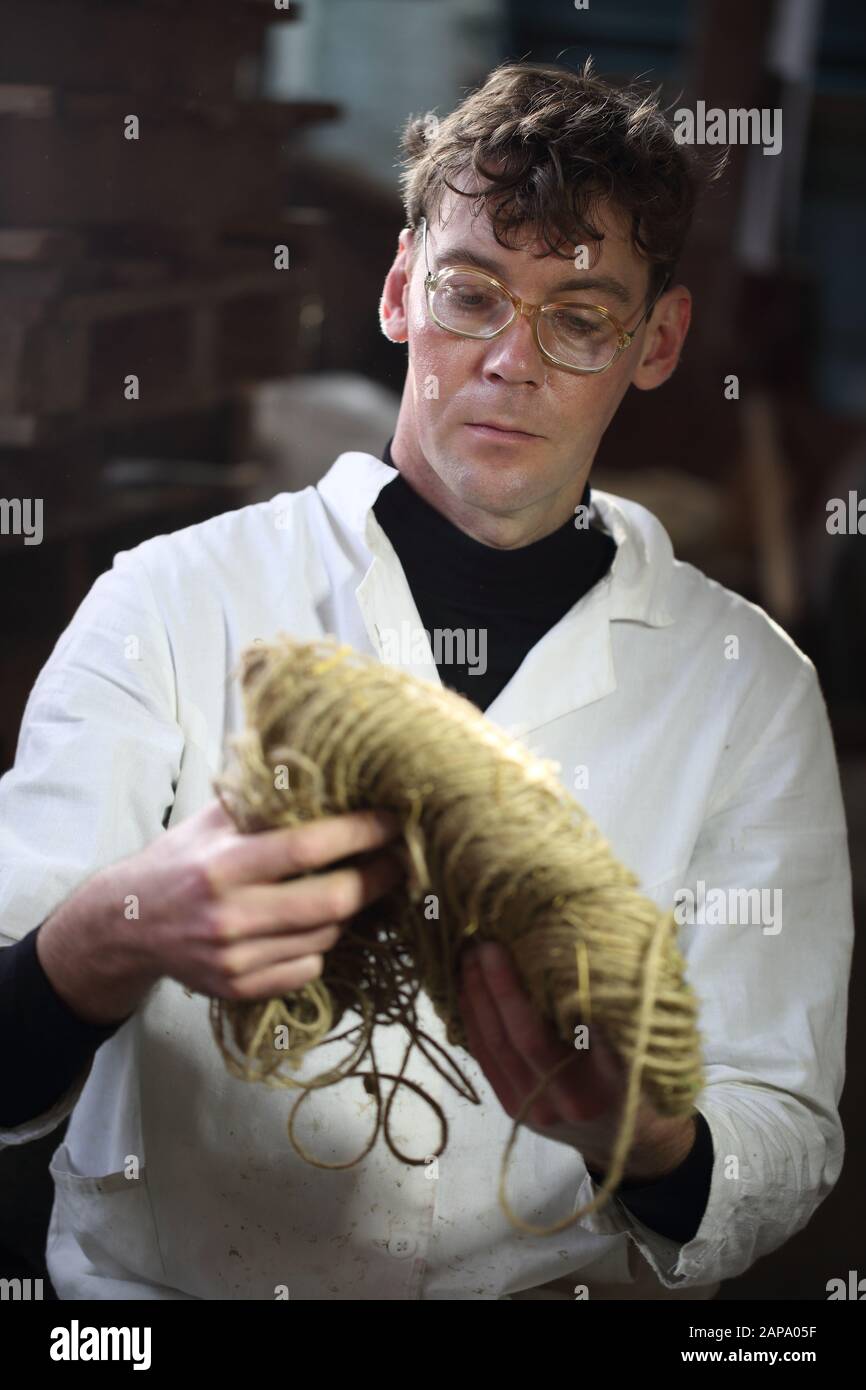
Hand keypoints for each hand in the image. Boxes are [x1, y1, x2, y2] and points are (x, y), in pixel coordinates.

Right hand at [36, 800, 405, 1025]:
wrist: (128, 925)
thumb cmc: (179, 861)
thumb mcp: (211, 820)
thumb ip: (261, 799)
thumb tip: (321, 767)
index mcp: (223, 865)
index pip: (307, 848)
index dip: (359, 833)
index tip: (393, 820)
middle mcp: (229, 915)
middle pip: (330, 902)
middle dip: (376, 878)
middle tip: (401, 859)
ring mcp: (234, 957)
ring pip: (325, 936)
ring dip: (349, 911)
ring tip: (358, 885)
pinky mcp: (238, 986)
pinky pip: (307, 967)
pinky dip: (320, 943)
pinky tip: (315, 923)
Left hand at [456, 939, 695, 1181]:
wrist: (633, 1143)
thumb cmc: (644, 1079)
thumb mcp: (644, 1045)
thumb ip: (613, 1009)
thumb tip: (572, 946)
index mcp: (608, 1079)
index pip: (565, 1026)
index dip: (532, 987)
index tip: (517, 944)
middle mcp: (569, 1099)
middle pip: (520, 1035)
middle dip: (496, 984)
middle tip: (484, 941)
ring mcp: (536, 1110)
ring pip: (494, 1047)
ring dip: (477, 998)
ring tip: (469, 957)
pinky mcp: (514, 1110)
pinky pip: (485, 1060)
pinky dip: (472, 1022)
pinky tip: (466, 991)